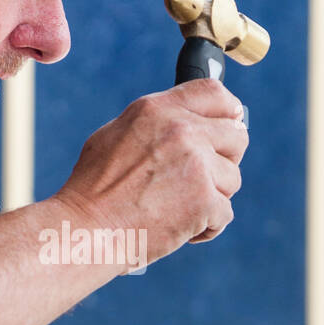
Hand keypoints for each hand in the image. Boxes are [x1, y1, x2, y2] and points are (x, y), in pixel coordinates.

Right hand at [56, 78, 247, 264]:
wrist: (86, 230)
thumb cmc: (94, 190)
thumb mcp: (116, 136)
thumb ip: (157, 124)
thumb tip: (190, 120)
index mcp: (157, 110)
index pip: (214, 93)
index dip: (229, 110)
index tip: (232, 122)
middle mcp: (182, 130)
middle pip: (236, 136)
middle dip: (225, 160)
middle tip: (203, 178)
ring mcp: (196, 165)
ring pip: (232, 178)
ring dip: (213, 197)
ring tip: (179, 208)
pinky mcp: (205, 200)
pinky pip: (225, 213)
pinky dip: (206, 226)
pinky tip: (180, 229)